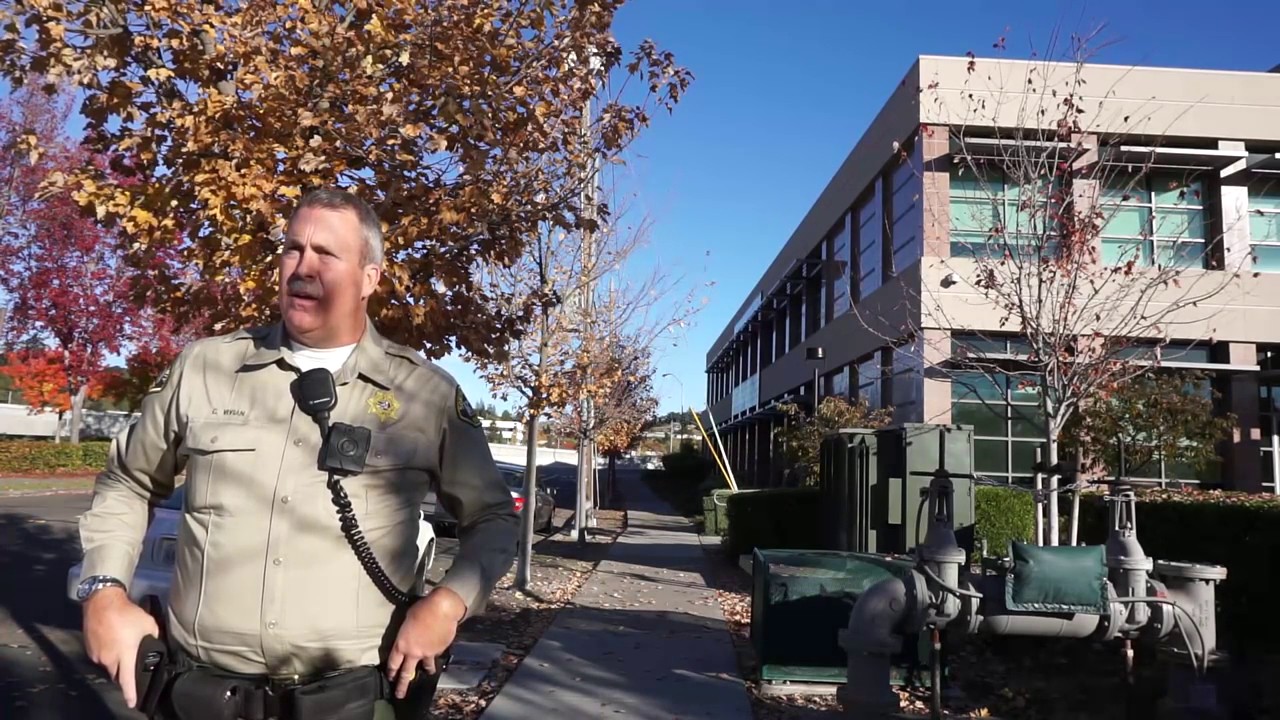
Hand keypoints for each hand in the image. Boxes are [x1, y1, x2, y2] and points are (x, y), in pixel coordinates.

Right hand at [82, 587, 160, 708]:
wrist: (102, 602)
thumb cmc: (128, 613)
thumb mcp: (149, 624)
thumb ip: (152, 638)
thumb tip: (152, 645)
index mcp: (125, 655)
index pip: (127, 680)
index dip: (130, 693)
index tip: (131, 703)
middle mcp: (109, 658)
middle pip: (117, 674)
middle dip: (123, 675)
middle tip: (130, 667)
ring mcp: (97, 654)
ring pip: (108, 665)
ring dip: (116, 661)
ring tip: (122, 648)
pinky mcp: (89, 649)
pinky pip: (101, 657)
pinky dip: (108, 653)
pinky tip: (113, 642)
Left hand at [384, 587, 465, 698]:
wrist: (442, 609)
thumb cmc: (422, 609)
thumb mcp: (408, 620)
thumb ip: (407, 632)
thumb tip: (411, 635)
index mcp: (402, 644)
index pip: (393, 663)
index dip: (391, 671)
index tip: (390, 677)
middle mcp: (413, 652)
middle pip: (406, 673)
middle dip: (402, 685)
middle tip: (399, 694)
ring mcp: (428, 653)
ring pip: (426, 667)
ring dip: (427, 670)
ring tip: (428, 672)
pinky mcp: (440, 650)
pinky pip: (437, 655)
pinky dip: (437, 653)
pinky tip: (439, 649)